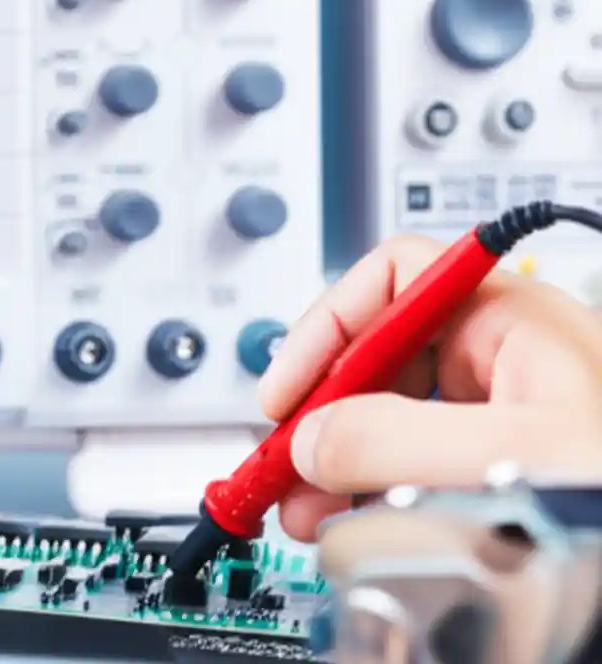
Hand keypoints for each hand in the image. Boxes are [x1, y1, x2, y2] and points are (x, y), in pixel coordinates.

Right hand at [261, 235, 601, 542]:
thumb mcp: (511, 456)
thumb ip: (393, 439)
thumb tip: (309, 441)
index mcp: (514, 319)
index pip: (392, 281)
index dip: (325, 330)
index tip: (286, 393)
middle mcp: (502, 355)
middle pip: (377, 354)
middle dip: (319, 411)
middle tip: (280, 463)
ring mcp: (497, 409)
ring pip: (386, 411)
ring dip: (333, 456)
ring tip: (306, 505)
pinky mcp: (493, 457)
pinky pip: (407, 455)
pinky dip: (366, 483)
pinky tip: (349, 513)